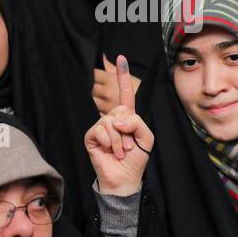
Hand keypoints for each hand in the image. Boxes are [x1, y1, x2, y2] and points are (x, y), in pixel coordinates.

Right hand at [85, 55, 151, 193]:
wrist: (124, 179)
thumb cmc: (136, 159)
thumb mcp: (146, 137)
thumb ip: (137, 122)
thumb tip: (116, 119)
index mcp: (127, 117)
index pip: (125, 93)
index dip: (123, 76)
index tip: (121, 58)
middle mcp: (112, 119)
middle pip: (120, 109)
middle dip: (128, 129)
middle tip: (128, 145)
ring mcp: (100, 127)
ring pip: (110, 121)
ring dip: (119, 140)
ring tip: (119, 151)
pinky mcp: (91, 136)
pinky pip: (100, 130)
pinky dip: (109, 142)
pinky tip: (109, 151)